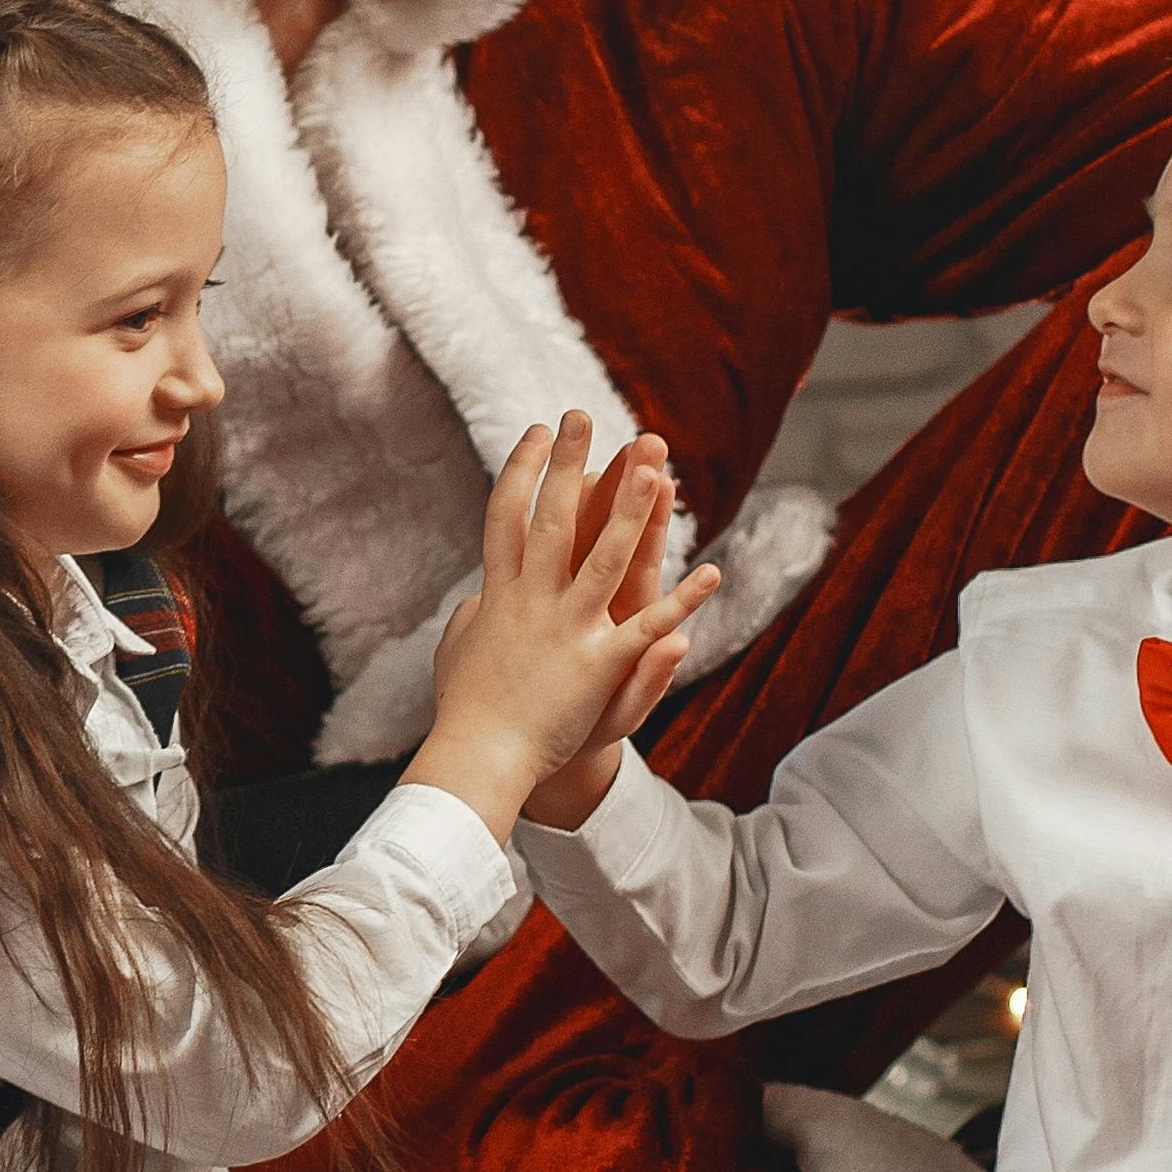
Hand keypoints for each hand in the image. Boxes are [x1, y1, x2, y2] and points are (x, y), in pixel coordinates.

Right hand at [410, 416, 720, 839]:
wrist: (483, 757)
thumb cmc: (466, 707)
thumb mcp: (460, 650)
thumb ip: (474, 616)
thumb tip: (481, 597)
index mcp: (500, 592)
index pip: (510, 517)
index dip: (525, 471)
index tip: (539, 432)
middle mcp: (533, 599)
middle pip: (557, 519)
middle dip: (572, 464)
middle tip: (585, 414)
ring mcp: (567, 628)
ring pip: (608, 557)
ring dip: (634, 511)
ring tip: (655, 467)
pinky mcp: (598, 663)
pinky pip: (648, 626)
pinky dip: (681, 601)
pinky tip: (712, 573)